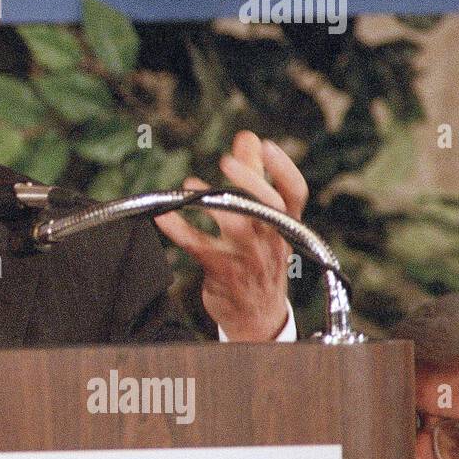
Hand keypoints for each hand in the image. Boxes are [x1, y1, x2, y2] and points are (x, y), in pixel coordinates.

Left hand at [153, 131, 308, 342]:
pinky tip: (163, 215)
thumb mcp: (265, 222)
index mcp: (285, 226)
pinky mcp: (222, 272)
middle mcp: (271, 240)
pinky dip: (178, 228)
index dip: (283, 168)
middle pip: (267, 205)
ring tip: (189, 185)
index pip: (295, 194)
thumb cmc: (260, 261)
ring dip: (212, 201)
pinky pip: (198, 246)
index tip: (265, 145)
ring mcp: (248, 258)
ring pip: (237, 225)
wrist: (257, 319)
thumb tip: (248, 139)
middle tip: (225, 161)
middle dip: (248, 181)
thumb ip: (256, 177)